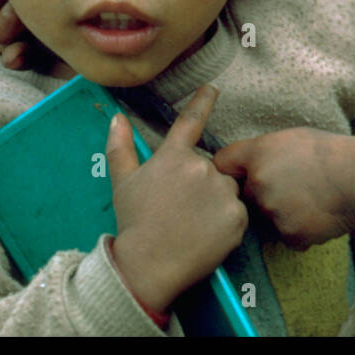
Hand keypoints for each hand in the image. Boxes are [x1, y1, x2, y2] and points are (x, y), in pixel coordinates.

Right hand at [108, 86, 246, 311]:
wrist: (147, 265)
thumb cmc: (134, 224)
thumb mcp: (122, 183)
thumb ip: (121, 147)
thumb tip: (116, 118)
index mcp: (174, 157)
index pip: (191, 121)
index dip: (203, 101)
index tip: (212, 89)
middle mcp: (201, 168)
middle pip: (212, 169)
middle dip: (202, 184)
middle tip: (182, 210)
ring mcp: (221, 192)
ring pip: (227, 191)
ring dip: (217, 202)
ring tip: (194, 225)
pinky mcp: (237, 217)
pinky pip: (238, 214)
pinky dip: (226, 223)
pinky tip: (206, 236)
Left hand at [212, 129, 354, 249]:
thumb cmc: (332, 152)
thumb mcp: (292, 138)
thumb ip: (262, 152)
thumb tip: (244, 166)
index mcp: (257, 154)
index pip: (222, 164)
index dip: (230, 169)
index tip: (239, 174)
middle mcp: (257, 183)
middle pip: (245, 195)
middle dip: (260, 194)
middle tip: (291, 187)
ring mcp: (272, 212)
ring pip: (266, 218)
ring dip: (281, 213)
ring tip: (309, 199)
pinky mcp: (289, 235)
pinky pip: (286, 235)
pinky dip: (299, 229)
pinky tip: (317, 214)